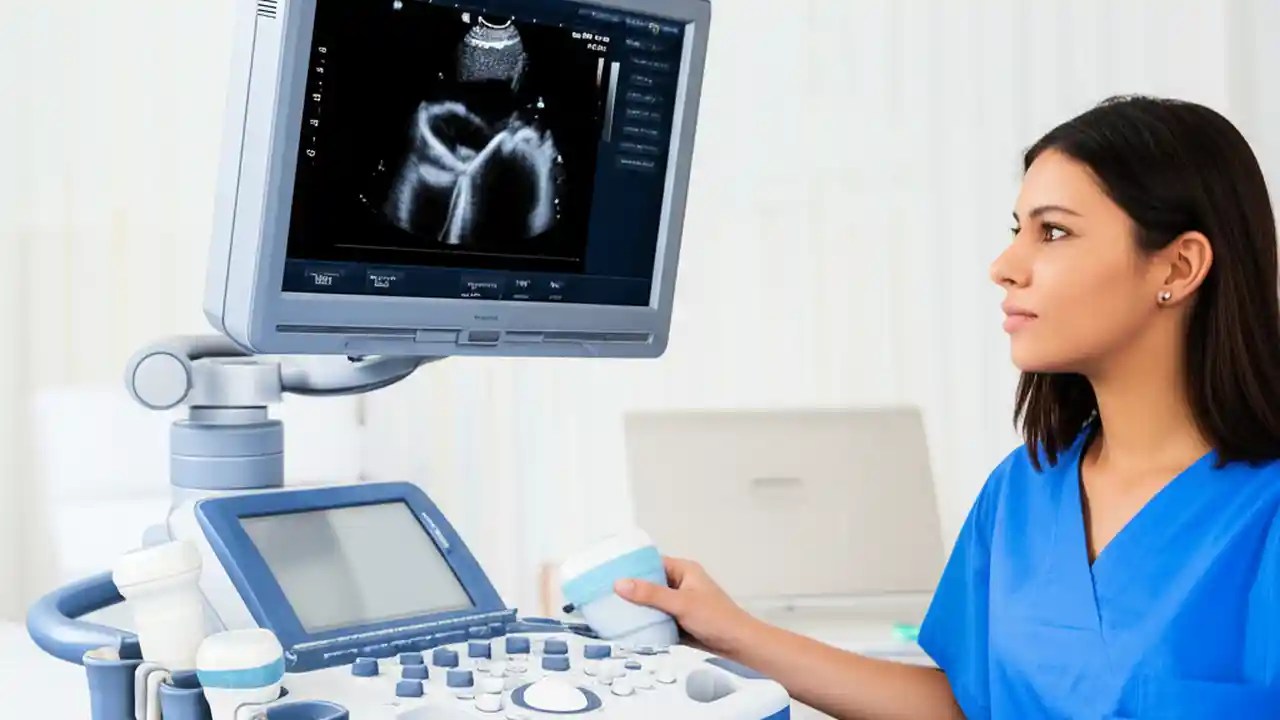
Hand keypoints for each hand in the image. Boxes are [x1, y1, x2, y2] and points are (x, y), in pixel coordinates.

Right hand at [614, 557, 762, 656]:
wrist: (737, 644)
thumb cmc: (716, 618)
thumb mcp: (681, 603)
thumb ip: (651, 594)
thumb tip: (620, 583)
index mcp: (683, 570)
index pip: (652, 563)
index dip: (631, 567)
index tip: (608, 572)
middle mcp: (680, 584)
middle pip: (649, 583)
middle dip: (630, 590)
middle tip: (604, 594)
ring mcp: (678, 603)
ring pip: (651, 603)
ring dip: (636, 608)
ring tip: (610, 609)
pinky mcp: (677, 620)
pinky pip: (656, 618)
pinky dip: (645, 622)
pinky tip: (627, 626)